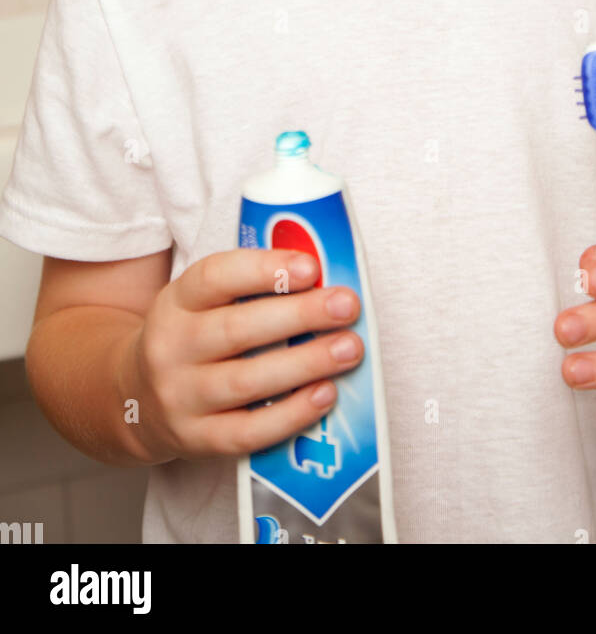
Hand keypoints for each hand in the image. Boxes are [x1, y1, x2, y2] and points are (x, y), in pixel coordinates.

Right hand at [120, 248, 363, 462]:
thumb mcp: (202, 303)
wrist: (135, 400)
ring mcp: (180, 398)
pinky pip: (249, 432)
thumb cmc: (193, 338)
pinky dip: (291, 414)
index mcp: (176, 302)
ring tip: (349, 349)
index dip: (264, 269)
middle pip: (238, 329)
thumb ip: (250, 289)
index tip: (311, 266)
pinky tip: (325, 394)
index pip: (215, 277)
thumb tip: (322, 279)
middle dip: (300, 315)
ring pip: (247, 381)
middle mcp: (171, 348)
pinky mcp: (196, 440)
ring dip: (305, 363)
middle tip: (347, 306)